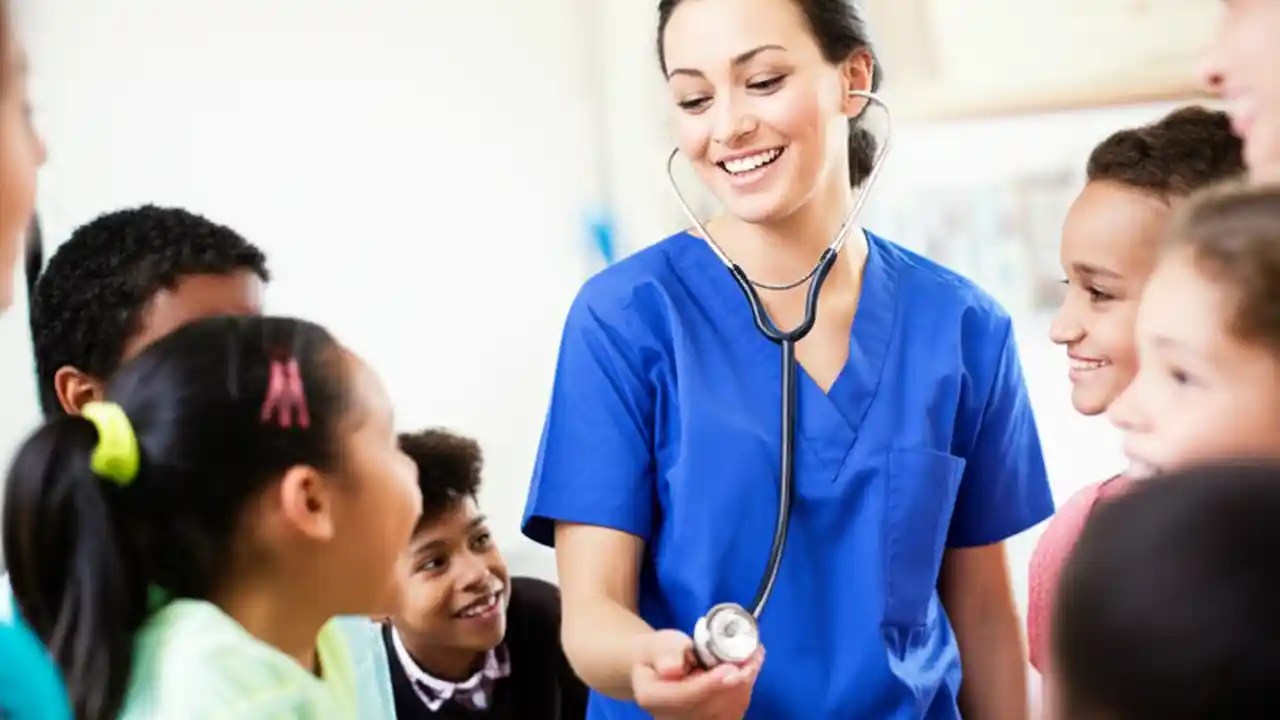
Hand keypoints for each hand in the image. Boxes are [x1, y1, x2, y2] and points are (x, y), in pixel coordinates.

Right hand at [631, 629, 763, 719]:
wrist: (658, 669)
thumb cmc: (659, 653)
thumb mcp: (658, 643)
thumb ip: (666, 654)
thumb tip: (673, 669)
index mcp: (652, 697)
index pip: (683, 697)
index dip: (709, 685)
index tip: (731, 668)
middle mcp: (670, 718)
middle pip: (710, 708)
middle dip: (737, 683)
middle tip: (754, 655)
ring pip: (726, 713)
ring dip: (745, 685)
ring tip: (754, 658)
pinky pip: (732, 714)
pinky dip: (745, 691)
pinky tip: (749, 670)